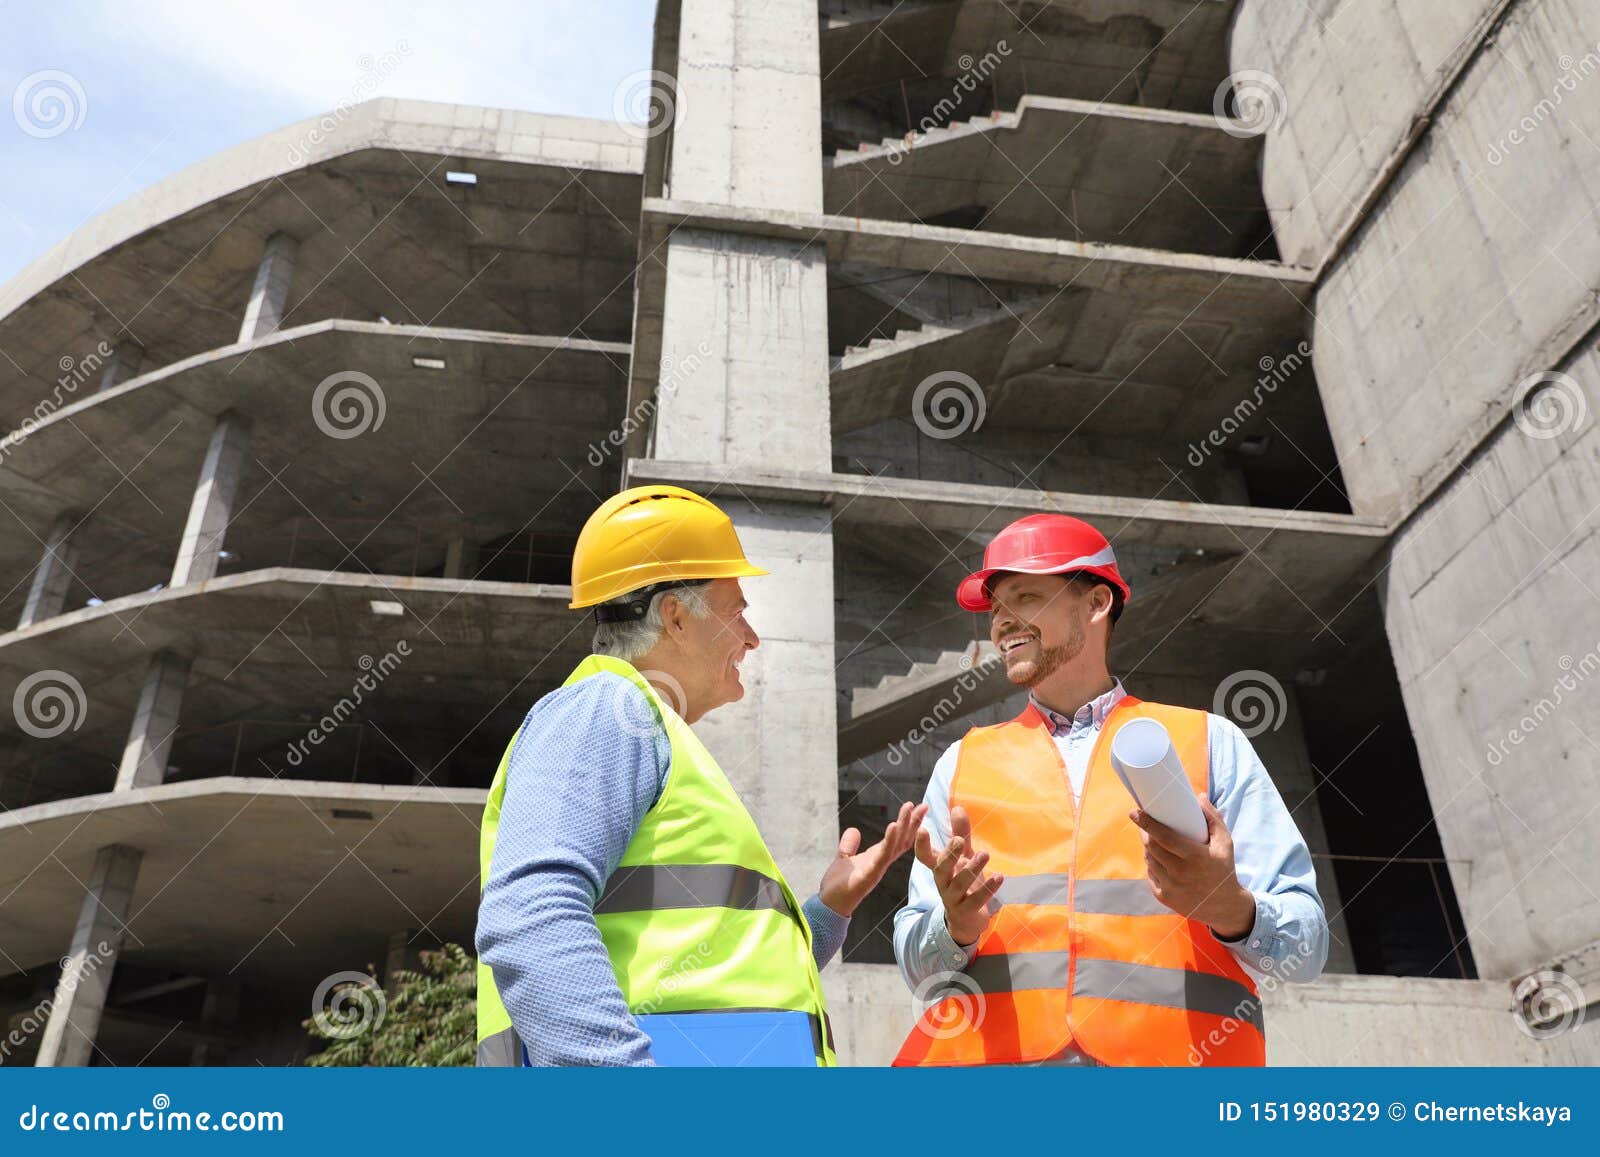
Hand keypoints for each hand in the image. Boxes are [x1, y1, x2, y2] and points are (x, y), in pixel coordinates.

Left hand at [818, 801, 927, 916]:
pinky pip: (882, 855)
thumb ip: (850, 845)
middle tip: (924, 806)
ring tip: (910, 809)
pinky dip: (889, 841)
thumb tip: (854, 830)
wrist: (828, 905)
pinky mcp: (869, 874)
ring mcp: (877, 868)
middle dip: (913, 823)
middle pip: (902, 840)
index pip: (898, 839)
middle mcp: (882, 862)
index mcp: (877, 857)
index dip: (908, 824)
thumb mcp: (844, 858)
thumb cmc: (838, 885)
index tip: (916, 808)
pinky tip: (893, 826)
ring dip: (904, 826)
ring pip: (896, 845)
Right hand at [913, 805, 1003, 946]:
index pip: (924, 856)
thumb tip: (958, 807)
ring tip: (984, 854)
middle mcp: (942, 882)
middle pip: (940, 868)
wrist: (967, 921)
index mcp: (939, 868)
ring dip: (972, 869)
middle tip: (957, 840)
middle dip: (949, 854)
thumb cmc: (964, 883)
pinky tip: (999, 877)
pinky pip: (976, 900)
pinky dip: (987, 888)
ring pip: (959, 883)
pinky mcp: (966, 911)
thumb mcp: (963, 857)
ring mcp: (953, 898)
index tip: (921, 828)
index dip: (921, 844)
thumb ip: (960, 834)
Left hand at [1131, 793, 1254, 939]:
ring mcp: (1170, 887)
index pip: (1163, 836)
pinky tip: (1157, 859)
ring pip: (1149, 860)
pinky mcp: (1164, 897)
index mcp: (1195, 857)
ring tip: (1152, 840)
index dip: (1146, 823)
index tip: (1135, 811)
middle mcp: (1180, 873)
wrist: (1224, 906)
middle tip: (1142, 822)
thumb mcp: (1224, 843)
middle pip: (1151, 846)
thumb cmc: (1223, 869)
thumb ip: (1213, 818)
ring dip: (1147, 848)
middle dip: (1144, 832)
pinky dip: (1151, 865)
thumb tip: (1199, 796)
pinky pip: (1150, 875)